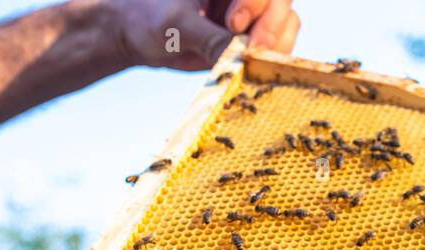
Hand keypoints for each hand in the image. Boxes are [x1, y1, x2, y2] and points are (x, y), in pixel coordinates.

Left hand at [96, 0, 299, 70]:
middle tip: (251, 51)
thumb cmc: (150, 18)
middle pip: (280, 1)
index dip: (256, 2)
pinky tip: (253, 68)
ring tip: (251, 62)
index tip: (234, 25)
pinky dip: (271, 58)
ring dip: (276, 45)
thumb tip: (240, 59)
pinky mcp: (251, 36)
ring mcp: (251, 12)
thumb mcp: (178, 26)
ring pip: (287, 21)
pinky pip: (278, 44)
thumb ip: (209, 40)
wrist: (138, 35)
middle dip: (271, 27)